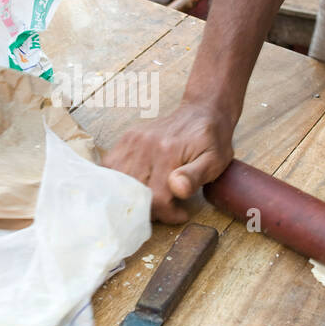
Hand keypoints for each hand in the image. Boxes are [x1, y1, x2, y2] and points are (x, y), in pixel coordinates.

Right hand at [102, 100, 234, 222]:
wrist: (203, 111)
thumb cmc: (212, 141)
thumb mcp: (214, 160)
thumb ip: (195, 176)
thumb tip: (177, 188)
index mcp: (169, 152)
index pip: (156, 197)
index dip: (167, 214)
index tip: (180, 213)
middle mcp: (146, 145)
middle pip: (134, 192)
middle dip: (150, 209)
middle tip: (166, 207)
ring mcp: (133, 140)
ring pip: (118, 181)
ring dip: (132, 196)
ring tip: (151, 198)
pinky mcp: (127, 138)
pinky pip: (110, 166)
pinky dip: (117, 182)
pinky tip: (134, 186)